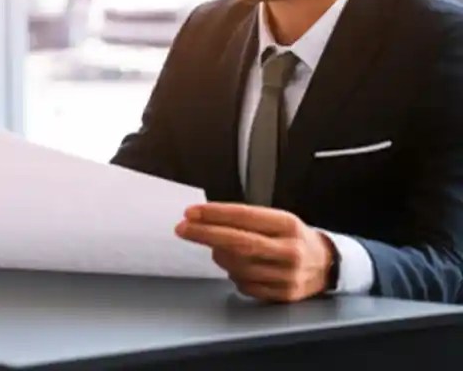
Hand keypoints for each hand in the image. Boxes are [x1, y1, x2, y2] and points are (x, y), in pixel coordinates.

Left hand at [176, 203, 333, 302]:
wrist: (326, 264)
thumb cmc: (292, 237)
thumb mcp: (277, 220)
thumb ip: (245, 220)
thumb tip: (203, 218)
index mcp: (288, 224)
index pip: (245, 217)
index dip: (214, 214)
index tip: (191, 212)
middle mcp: (290, 250)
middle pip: (239, 243)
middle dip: (205, 234)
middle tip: (182, 228)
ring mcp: (288, 275)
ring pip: (237, 266)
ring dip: (220, 256)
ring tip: (219, 249)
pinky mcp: (283, 295)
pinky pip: (244, 285)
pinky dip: (234, 274)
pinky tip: (239, 267)